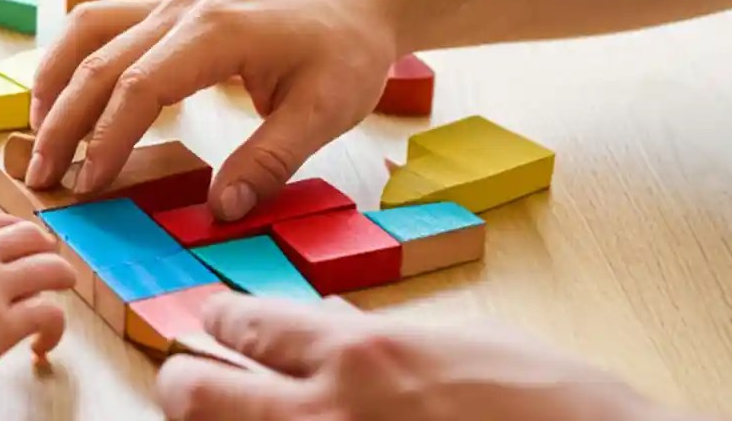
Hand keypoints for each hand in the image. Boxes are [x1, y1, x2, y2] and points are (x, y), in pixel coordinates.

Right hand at [0, 214, 75, 399]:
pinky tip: (43, 343)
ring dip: (62, 276)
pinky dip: (54, 329)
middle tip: (50, 260)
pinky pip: (48, 315)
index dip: (11, 227)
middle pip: (28, 235)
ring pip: (50, 267)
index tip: (19, 237)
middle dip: (44, 246)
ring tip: (63, 289)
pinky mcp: (5, 323)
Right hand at [29, 0, 400, 219]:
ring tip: (37, 134)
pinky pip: (106, 22)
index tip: (87, 186)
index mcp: (217, 32)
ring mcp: (175, 0)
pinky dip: (75, 57)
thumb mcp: (326, 110)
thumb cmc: (348, 49)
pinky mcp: (174, 5)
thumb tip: (221, 210)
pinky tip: (66, 94)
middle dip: (63, 122)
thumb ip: (270, 160)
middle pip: (99, 61)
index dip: (107, 140)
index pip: (140, 88)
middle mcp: (184, 8)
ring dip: (55, 81)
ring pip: (89, 31)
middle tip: (40, 177)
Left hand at [156, 293, 681, 420]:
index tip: (210, 321)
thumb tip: (323, 326)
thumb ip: (375, 341)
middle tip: (185, 377)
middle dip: (182, 382)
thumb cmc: (549, 408)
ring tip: (219, 417)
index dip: (219, 320)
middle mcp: (326, 414)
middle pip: (196, 394)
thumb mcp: (457, 347)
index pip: (248, 324)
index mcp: (360, 354)